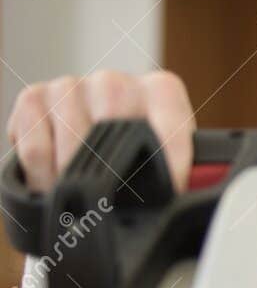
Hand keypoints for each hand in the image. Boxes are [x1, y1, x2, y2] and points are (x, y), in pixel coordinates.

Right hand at [7, 70, 195, 192]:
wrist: (101, 130)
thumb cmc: (140, 150)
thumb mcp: (171, 157)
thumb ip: (189, 174)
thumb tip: (193, 199)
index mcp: (161, 91)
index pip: (168, 136)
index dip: (166, 175)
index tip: (165, 197)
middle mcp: (116, 82)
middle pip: (112, 144)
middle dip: (112, 186)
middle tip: (115, 204)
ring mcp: (71, 86)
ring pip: (70, 151)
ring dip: (73, 186)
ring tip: (83, 196)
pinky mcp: (33, 97)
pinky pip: (34, 151)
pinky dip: (42, 177)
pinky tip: (55, 179)